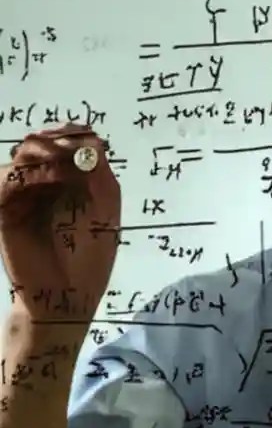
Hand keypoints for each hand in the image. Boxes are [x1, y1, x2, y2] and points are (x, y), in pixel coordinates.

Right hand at [0, 123, 120, 323]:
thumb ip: (100, 174)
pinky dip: (29, 172)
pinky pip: (5, 180)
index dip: (73, 133)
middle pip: (39, 142)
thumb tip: (93, 140)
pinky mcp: (4, 211)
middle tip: (75, 148)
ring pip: (21, 155)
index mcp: (67, 179)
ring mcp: (21, 195)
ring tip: (67, 163)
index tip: (90, 137)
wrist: (68, 294)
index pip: (63, 142)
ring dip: (45, 151)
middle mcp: (41, 182)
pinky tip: (53, 178)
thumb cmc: (91, 255)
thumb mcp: (106, 209)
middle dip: (59, 138)